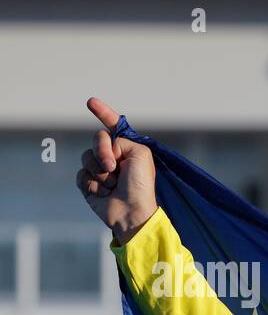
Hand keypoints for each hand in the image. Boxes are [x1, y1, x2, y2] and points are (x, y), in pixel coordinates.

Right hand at [75, 97, 156, 245]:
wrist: (131, 211)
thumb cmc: (140, 185)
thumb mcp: (140, 154)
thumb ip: (122, 140)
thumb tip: (107, 151)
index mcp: (128, 148)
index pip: (113, 126)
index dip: (103, 113)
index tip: (91, 102)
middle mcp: (114, 157)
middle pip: (97, 139)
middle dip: (102, 151)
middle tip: (113, 166)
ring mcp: (100, 170)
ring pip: (86, 157)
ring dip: (99, 171)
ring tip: (112, 185)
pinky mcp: (89, 183)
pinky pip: (81, 174)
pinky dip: (92, 183)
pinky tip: (104, 193)